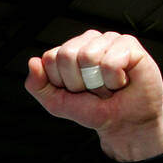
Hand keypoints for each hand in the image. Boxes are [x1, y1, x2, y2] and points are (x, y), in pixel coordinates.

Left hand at [25, 30, 162, 160]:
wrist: (123, 122)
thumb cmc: (94, 110)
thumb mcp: (56, 103)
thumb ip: (38, 85)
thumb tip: (33, 62)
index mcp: (69, 51)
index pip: (51, 58)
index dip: (61, 82)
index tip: (75, 91)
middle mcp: (88, 41)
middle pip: (67, 55)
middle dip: (78, 82)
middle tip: (93, 90)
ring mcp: (109, 39)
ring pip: (88, 57)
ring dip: (98, 83)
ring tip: (107, 86)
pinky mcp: (129, 44)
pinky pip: (110, 63)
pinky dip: (114, 81)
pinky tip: (121, 81)